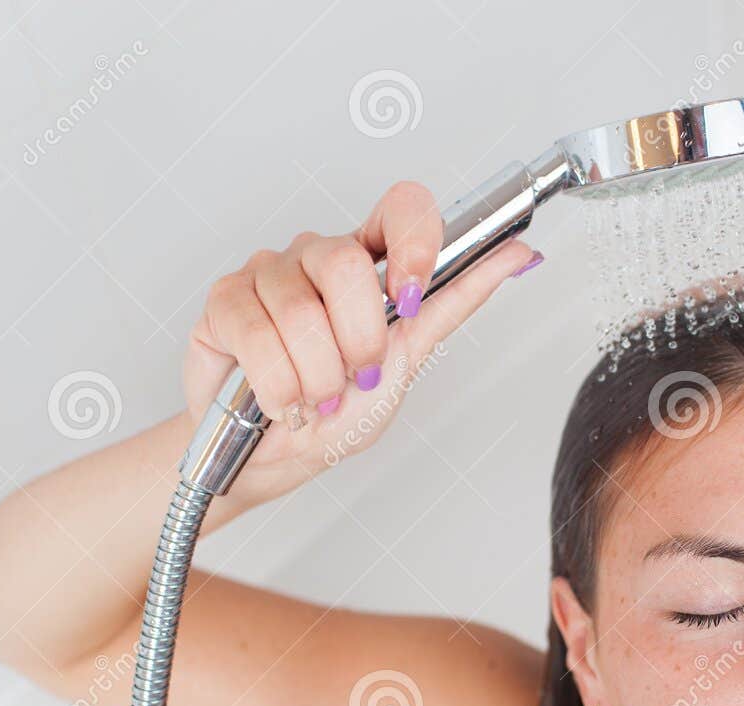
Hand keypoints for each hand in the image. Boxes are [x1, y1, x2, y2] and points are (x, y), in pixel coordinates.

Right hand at [182, 180, 537, 503]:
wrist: (276, 461)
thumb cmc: (341, 413)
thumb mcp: (409, 360)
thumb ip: (456, 302)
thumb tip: (519, 255)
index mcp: (370, 263)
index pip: (401, 207)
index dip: (413, 242)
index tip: (410, 298)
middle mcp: (318, 256)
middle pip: (346, 263)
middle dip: (359, 342)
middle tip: (354, 378)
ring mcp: (267, 272)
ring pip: (300, 310)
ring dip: (317, 378)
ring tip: (316, 398)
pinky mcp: (224, 300)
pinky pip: (256, 334)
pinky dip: (278, 387)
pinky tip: (282, 401)